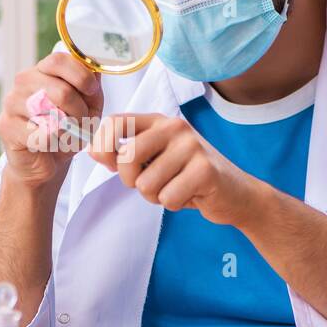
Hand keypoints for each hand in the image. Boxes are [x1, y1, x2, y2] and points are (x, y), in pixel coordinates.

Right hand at [0, 52, 103, 188]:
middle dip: (80, 111)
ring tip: (68, 135)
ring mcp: (12, 102)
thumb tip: (96, 69)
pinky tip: (50, 144)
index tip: (92, 90)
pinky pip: (41, 133)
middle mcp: (23, 81)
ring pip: (51, 113)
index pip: (58, 60)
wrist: (44, 164)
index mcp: (42, 71)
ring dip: (68, 129)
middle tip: (82, 123)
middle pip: (60, 90)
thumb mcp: (87, 108)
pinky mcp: (6, 125)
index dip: (80, 75)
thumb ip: (91, 88)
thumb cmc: (66, 131)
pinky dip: (53, 142)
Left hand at [87, 113, 260, 226]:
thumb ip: (126, 155)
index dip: (102, 146)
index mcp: (158, 122)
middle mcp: (174, 127)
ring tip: (176, 188)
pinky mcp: (205, 170)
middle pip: (127, 157)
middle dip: (132, 181)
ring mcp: (192, 146)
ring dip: (156, 197)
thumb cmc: (187, 177)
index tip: (108, 164)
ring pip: (146, 184)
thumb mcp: (155, 160)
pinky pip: (167, 198)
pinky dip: (174, 204)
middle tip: (151, 184)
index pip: (115, 122)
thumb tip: (92, 150)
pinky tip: (190, 195)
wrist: (235, 193)